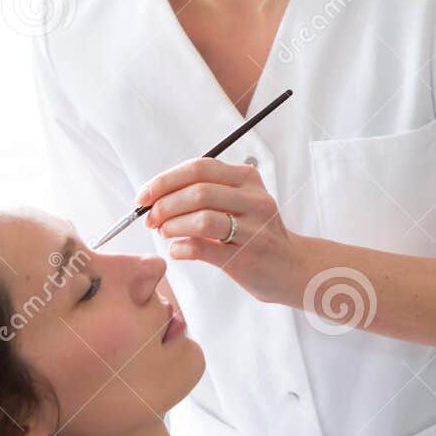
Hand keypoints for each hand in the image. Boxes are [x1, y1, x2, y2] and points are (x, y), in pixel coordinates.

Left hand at [137, 158, 307, 304]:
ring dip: (172, 226)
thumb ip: (206, 192)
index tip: (144, 196)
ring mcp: (252, 229)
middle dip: (164, 204)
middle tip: (150, 219)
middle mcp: (254, 200)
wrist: (292, 267)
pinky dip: (181, 248)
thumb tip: (156, 195)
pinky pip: (203, 248)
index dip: (165, 180)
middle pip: (198, 191)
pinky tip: (177, 250)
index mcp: (248, 179)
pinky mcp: (246, 257)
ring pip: (201, 219)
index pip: (199, 168)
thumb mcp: (241, 201)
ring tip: (165, 233)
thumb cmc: (256, 233)